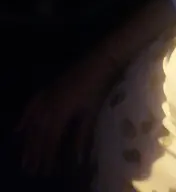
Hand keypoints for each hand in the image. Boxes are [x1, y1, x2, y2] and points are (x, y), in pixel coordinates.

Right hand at [17, 52, 118, 175]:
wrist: (98, 62)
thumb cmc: (97, 88)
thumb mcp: (90, 113)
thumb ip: (82, 136)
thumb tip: (78, 158)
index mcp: (60, 115)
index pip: (50, 141)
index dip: (47, 157)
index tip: (44, 172)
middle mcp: (48, 107)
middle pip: (38, 134)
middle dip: (34, 153)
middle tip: (29, 170)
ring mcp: (46, 97)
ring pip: (32, 123)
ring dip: (27, 141)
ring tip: (23, 157)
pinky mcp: (47, 89)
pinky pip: (31, 105)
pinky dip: (24, 118)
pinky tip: (18, 129)